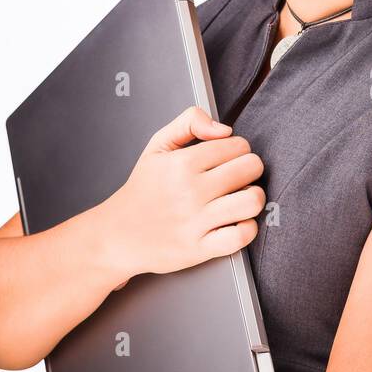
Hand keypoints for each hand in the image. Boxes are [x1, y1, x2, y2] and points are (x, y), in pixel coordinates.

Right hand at [100, 105, 265, 278]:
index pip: (238, 145)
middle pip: (250, 168)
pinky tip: (237, 221)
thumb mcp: (157, 146)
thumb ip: (189, 123)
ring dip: (254, 197)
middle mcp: (190, 191)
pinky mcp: (200, 248)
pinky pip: (242, 235)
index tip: (230, 159)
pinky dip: (248, 227)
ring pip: (252, 201)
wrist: (117, 234)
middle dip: (250, 169)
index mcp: (182, 163)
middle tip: (238, 177)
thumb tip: (224, 129)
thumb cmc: (142, 191)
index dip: (239, 150)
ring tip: (241, 198)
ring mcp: (196, 221)